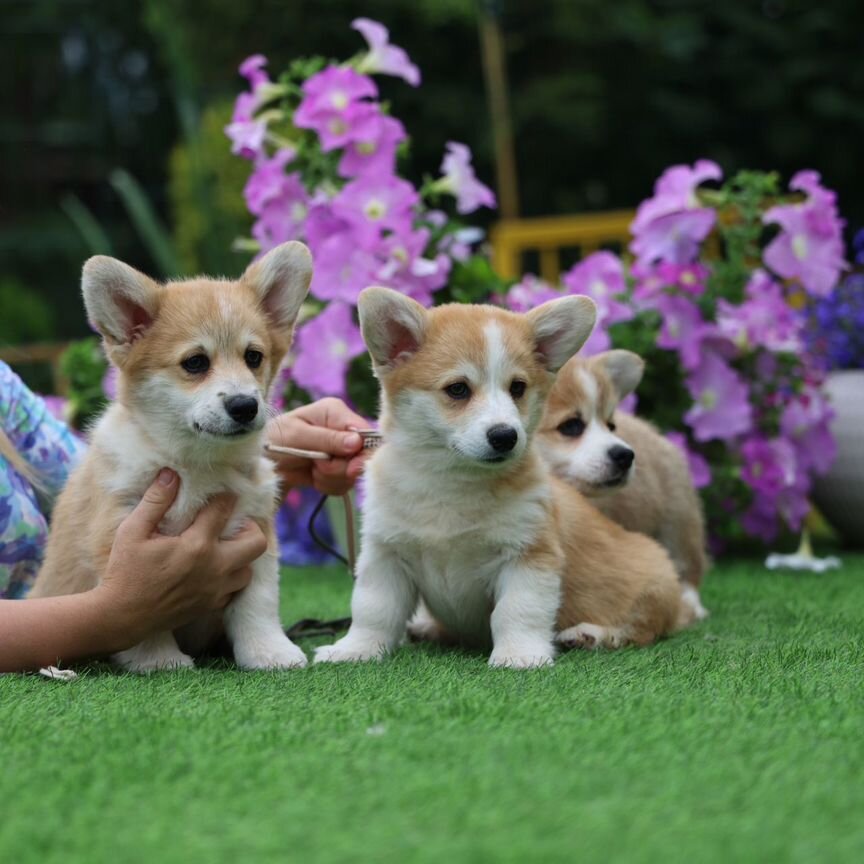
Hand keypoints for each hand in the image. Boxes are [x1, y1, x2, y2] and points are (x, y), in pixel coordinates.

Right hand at [95, 469, 267, 639]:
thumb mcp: (133, 531)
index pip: (223, 510)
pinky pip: (234, 589)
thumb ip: (155, 501)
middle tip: (231, 525)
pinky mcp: (212, 606)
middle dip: (249, 528)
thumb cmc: (125, 571)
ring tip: (223, 548)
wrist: (121, 617)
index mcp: (196, 545)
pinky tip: (213, 571)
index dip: (224, 497)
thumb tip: (171, 474)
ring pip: (248, 569)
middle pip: (256, 542)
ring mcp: (216, 589)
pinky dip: (230, 578)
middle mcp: (215, 567)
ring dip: (241, 556)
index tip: (220, 494)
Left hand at [266, 397, 370, 494]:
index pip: (365, 432)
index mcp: (336, 412)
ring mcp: (342, 450)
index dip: (362, 453)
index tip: (350, 468)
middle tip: (318, 466)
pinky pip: (344, 484)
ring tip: (312, 469)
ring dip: (332, 477)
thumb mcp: (298, 436)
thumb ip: (328, 439)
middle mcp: (343, 429)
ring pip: (353, 473)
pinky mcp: (338, 468)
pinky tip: (314, 477)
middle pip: (363, 456)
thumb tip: (357, 442)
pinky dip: (328, 485)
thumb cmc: (273, 439)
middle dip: (340, 468)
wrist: (261, 462)